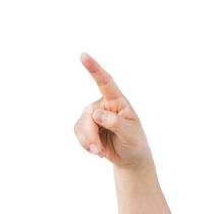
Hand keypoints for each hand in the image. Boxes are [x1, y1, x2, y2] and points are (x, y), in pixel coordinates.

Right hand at [73, 53, 151, 168]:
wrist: (130, 157)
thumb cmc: (134, 141)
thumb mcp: (130, 133)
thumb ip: (115, 122)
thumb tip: (96, 114)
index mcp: (116, 101)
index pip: (105, 82)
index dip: (94, 68)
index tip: (83, 55)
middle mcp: (103, 104)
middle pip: (88, 114)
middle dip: (91, 134)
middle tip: (98, 149)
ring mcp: (93, 115)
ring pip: (81, 125)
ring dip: (88, 141)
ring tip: (100, 152)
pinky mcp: (87, 126)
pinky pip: (78, 133)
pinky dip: (85, 144)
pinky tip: (96, 150)